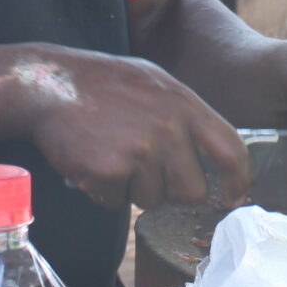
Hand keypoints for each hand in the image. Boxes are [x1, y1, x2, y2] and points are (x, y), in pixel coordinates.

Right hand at [6, 46, 249, 210]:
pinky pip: (117, 203)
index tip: (234, 197)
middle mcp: (168, 128)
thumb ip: (185, 114)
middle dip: (172, 192)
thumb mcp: (155, 83)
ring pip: (153, 200)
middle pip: (194, 191)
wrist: (48, 84)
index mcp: (184, 104)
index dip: (239, 181)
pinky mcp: (110, 171)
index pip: (231, 150)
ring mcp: (140, 150)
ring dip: (133, 189)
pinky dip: (103, 191)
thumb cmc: (102, 84)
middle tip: (145, 172)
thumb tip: (216, 152)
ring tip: (112, 156)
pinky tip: (91, 162)